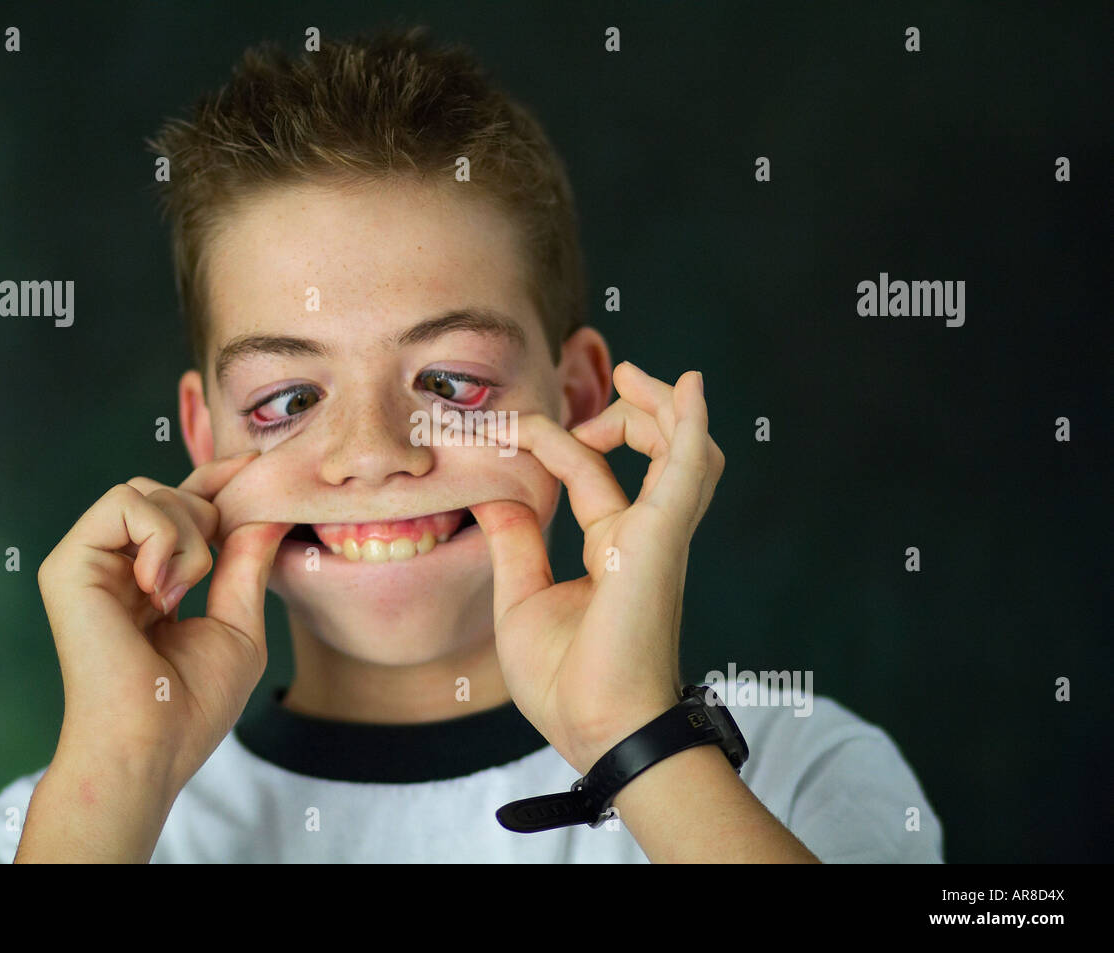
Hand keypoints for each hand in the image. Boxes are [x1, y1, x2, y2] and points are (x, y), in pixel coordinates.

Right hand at [35, 452, 290, 798]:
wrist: (150, 745)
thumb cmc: (192, 704)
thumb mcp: (238, 624)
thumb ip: (246, 563)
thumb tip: (267, 510)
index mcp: (150, 580)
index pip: (180, 508)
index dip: (214, 481)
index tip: (252, 466)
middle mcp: (115, 566)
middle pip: (167, 491)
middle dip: (205, 518)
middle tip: (204, 576)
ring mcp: (88, 563)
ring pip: (145, 490)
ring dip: (185, 534)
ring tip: (179, 592)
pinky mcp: (68, 564)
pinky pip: (123, 501)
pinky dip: (159, 535)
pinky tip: (158, 587)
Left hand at [470, 364, 723, 774]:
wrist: (597, 729)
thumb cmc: (566, 682)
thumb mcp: (522, 597)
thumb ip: (515, 540)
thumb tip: (491, 493)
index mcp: (612, 548)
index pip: (587, 471)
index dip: (551, 440)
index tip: (504, 429)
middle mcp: (642, 534)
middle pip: (649, 450)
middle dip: (624, 412)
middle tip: (585, 401)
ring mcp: (658, 534)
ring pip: (680, 449)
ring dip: (659, 406)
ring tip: (636, 374)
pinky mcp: (663, 537)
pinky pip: (688, 469)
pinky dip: (690, 425)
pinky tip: (687, 388)